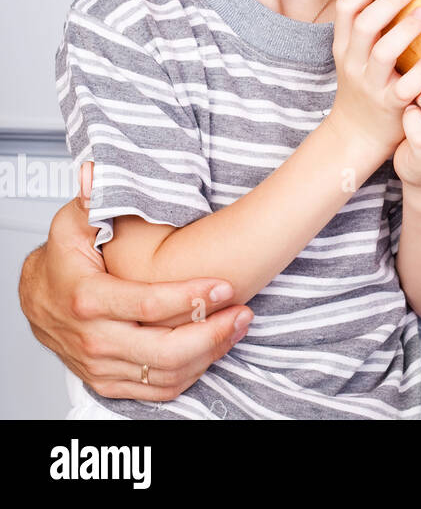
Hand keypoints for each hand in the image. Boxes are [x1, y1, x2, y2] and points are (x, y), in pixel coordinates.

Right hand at [19, 162, 251, 401]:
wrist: (36, 300)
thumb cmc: (62, 261)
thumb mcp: (72, 225)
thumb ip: (95, 200)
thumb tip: (98, 172)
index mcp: (88, 299)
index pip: (147, 305)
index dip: (190, 298)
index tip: (225, 286)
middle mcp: (94, 339)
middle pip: (163, 350)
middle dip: (211, 333)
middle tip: (243, 312)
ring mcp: (102, 365)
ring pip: (165, 374)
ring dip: (209, 353)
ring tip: (239, 326)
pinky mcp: (110, 381)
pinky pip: (158, 390)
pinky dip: (192, 373)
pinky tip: (216, 349)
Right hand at [327, 0, 420, 163]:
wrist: (358, 133)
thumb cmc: (366, 85)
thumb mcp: (357, 55)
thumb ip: (371, 28)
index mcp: (344, 46)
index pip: (346, 9)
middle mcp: (353, 63)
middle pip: (365, 25)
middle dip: (388, 1)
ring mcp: (371, 85)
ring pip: (384, 53)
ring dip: (406, 30)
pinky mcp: (390, 105)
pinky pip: (406, 86)